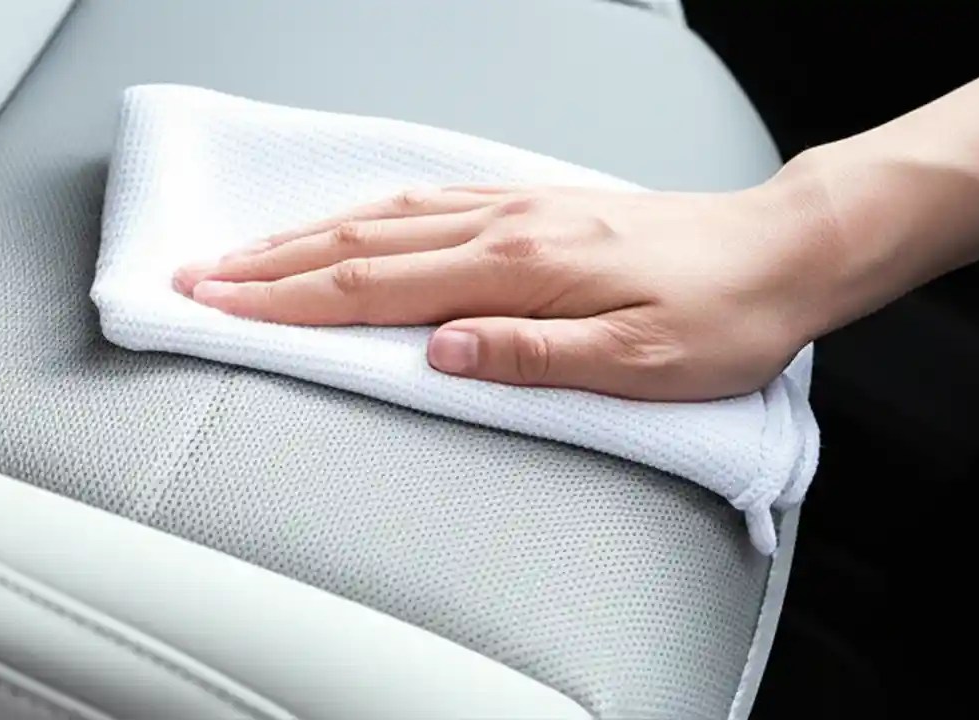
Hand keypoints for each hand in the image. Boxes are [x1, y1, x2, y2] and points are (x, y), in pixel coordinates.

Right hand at [172, 181, 836, 400]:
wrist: (781, 252)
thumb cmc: (722, 315)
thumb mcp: (640, 364)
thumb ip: (532, 358)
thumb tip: (441, 353)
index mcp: (518, 268)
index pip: (372, 287)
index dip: (286, 301)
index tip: (219, 305)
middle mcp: (503, 226)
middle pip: (356, 244)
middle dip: (267, 266)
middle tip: (197, 276)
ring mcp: (513, 208)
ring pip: (381, 216)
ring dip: (303, 234)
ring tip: (245, 252)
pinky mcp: (530, 206)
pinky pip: (424, 201)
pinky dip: (364, 212)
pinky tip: (344, 220)